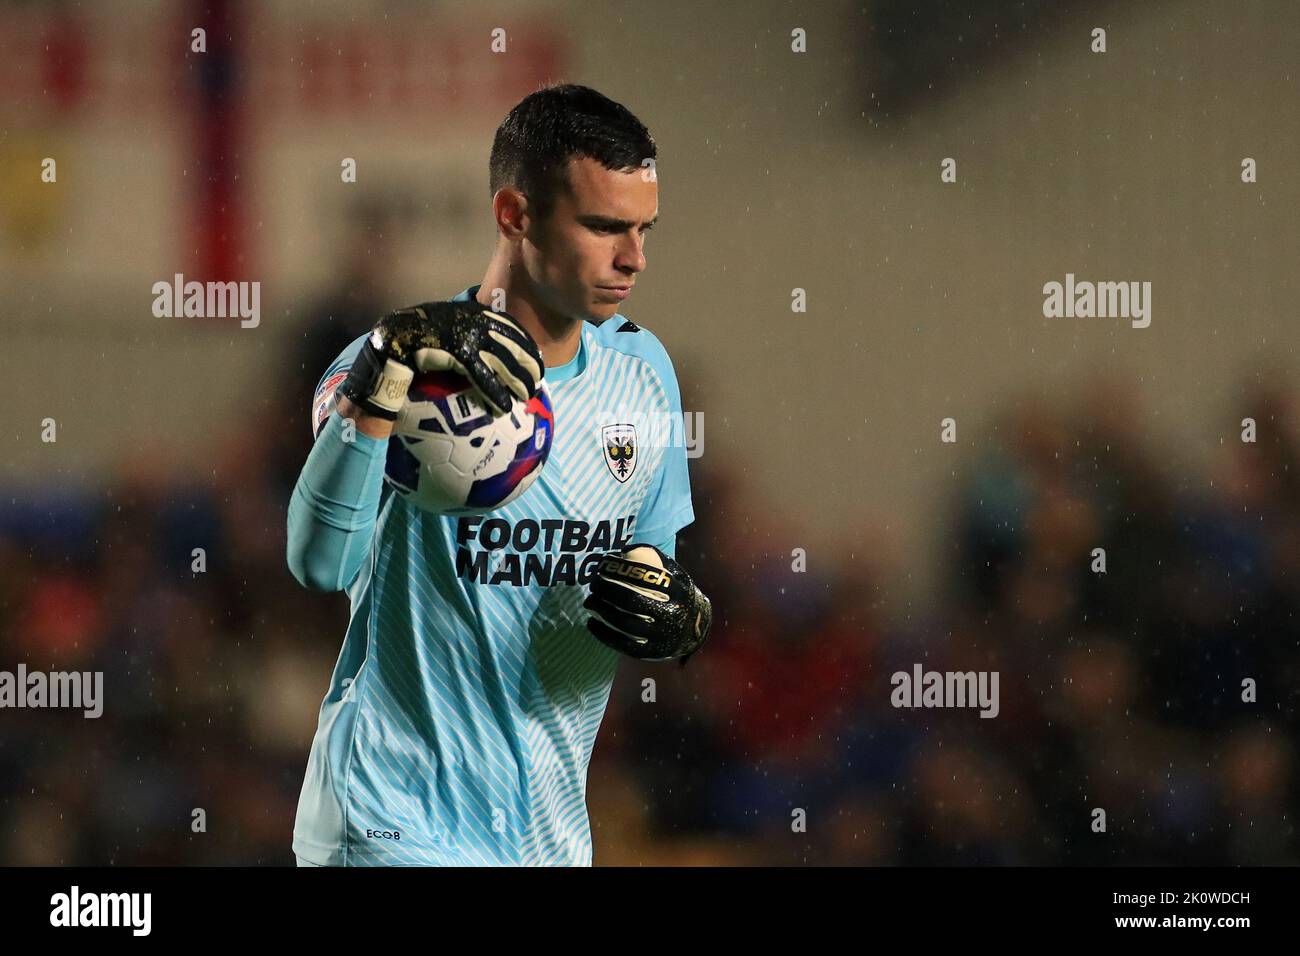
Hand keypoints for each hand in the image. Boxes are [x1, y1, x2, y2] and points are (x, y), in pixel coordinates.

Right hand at [337, 301, 543, 419]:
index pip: (506, 324)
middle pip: (508, 340)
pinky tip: (505, 406)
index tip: (538, 360)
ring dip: (517, 378)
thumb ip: (463, 344)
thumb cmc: (411, 348)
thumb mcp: (443, 340)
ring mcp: (457, 331)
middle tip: (539, 381)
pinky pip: (477, 373)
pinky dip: (494, 391)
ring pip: (498, 357)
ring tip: (528, 397)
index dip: (524, 342)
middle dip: (527, 360)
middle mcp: (466, 318)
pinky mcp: (447, 348)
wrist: (384, 345)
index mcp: (467, 312)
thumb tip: (483, 363)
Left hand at [583, 545, 712, 662]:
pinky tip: (591, 623)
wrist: (697, 629)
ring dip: (602, 610)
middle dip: (608, 590)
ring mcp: (662, 635)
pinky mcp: (652, 652)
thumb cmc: (678, 595)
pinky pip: (624, 644)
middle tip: (594, 583)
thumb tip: (626, 550)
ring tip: (589, 601)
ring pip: (626, 623)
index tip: (605, 564)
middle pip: (632, 600)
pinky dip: (604, 634)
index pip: (647, 577)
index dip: (622, 569)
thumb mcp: (677, 576)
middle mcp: (672, 614)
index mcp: (679, 591)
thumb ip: (657, 561)